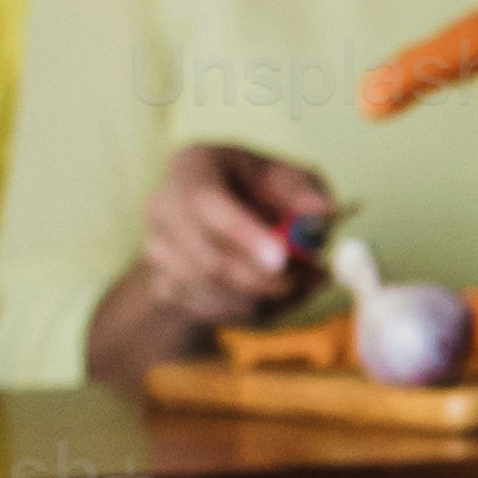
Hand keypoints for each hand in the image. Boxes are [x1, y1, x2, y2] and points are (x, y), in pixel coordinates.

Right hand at [86, 144, 335, 387]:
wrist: (224, 222)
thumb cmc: (263, 189)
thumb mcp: (290, 175)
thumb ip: (305, 191)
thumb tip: (321, 215)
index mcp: (192, 166)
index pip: (205, 203)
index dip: (242, 234)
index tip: (281, 260)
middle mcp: (163, 206)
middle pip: (208, 259)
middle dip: (266, 280)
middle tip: (314, 279)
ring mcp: (157, 249)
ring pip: (214, 292)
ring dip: (267, 298)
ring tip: (306, 283)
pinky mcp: (163, 285)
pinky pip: (211, 311)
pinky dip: (254, 310)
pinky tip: (277, 294)